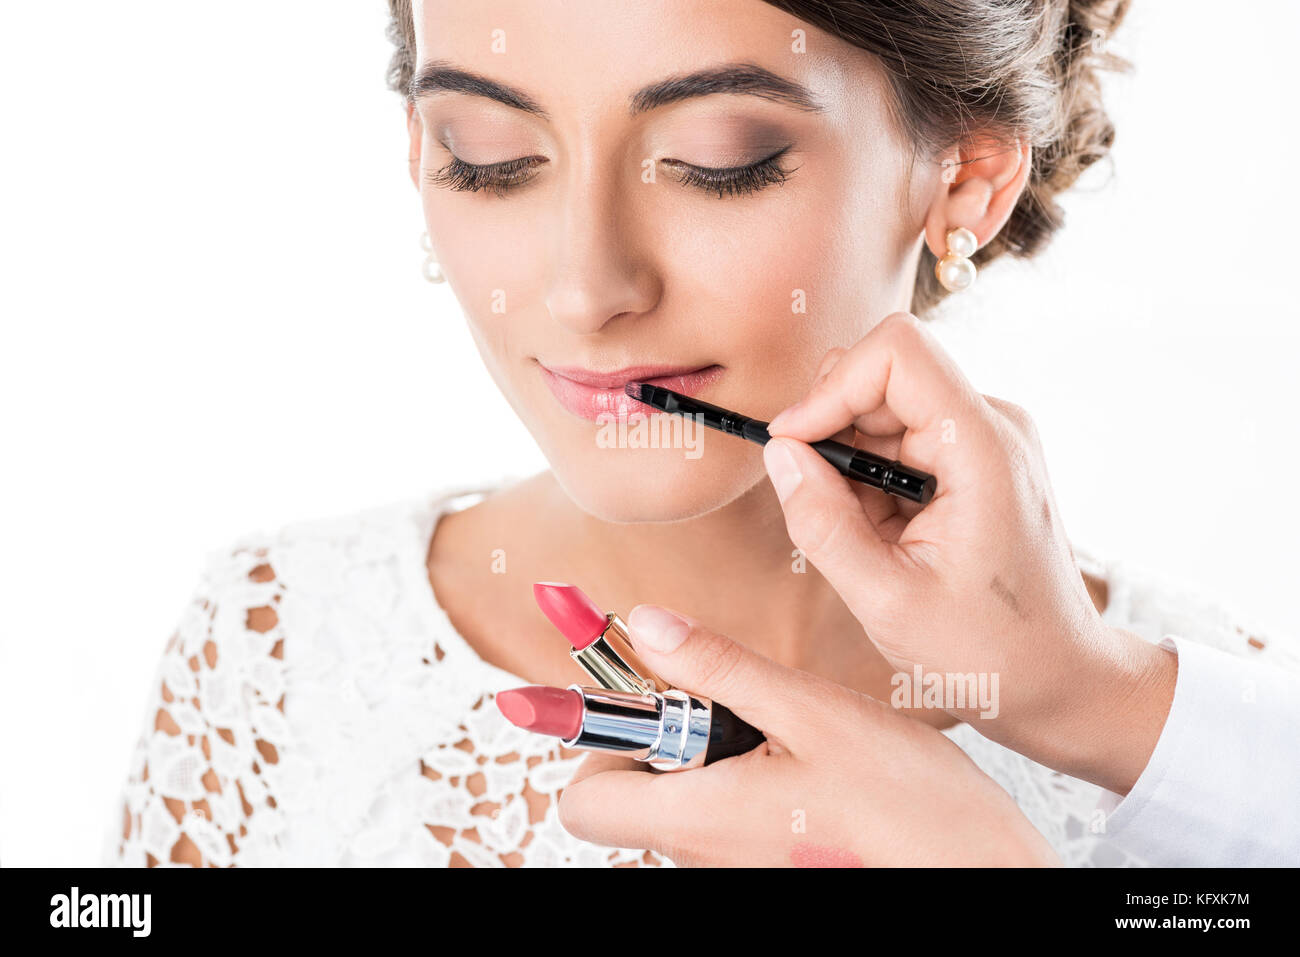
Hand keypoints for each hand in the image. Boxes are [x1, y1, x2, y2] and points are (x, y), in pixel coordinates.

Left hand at [557, 604, 1059, 866]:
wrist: (983, 874)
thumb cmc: (912, 809)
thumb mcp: (813, 714)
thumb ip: (720, 669)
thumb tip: (646, 624)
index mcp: (700, 820)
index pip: (583, 802)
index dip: (597, 739)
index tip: (642, 690)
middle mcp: (704, 857)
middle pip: (630, 795)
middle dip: (662, 737)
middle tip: (728, 703)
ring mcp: (736, 868)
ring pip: (680, 802)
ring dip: (708, 754)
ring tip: (781, 733)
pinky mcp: (767, 866)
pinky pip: (722, 819)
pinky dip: (741, 780)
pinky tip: (802, 764)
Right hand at [762, 312, 1176, 794]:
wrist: (1060, 678)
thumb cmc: (989, 651)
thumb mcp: (886, 601)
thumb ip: (822, 523)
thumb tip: (779, 455)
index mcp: (982, 448)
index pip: (895, 352)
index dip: (830, 387)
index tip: (791, 445)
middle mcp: (991, 425)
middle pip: (882, 374)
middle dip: (831, 431)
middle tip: (817, 505)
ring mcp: (985, 440)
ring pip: (882, 409)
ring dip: (847, 463)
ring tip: (859, 534)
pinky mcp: (974, 459)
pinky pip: (899, 439)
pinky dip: (868, 479)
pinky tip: (880, 535)